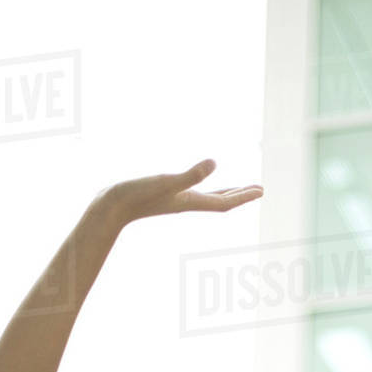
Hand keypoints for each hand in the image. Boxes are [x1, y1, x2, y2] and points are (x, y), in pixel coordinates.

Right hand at [92, 159, 262, 226]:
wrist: (109, 208)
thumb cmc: (137, 195)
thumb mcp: (166, 181)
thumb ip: (191, 174)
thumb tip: (215, 163)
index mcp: (191, 201)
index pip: (224, 201)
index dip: (244, 196)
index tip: (262, 190)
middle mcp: (186, 202)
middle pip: (220, 201)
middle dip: (240, 195)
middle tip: (258, 189)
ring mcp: (174, 200)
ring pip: (206, 196)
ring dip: (223, 192)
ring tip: (235, 188)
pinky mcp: (162, 195)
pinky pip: (189, 191)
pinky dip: (199, 186)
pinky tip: (196, 181)